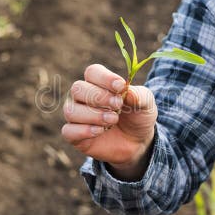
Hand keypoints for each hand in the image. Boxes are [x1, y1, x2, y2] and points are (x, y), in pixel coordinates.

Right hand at [61, 64, 157, 179]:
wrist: (138, 142)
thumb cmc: (138, 116)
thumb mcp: (146, 104)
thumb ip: (139, 96)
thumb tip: (127, 90)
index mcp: (99, 83)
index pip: (92, 72)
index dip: (105, 78)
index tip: (121, 87)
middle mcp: (83, 97)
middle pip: (78, 89)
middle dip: (98, 97)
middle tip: (117, 105)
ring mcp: (77, 116)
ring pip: (72, 111)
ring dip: (94, 115)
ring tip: (113, 120)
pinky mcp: (75, 136)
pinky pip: (68, 131)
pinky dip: (84, 130)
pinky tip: (100, 132)